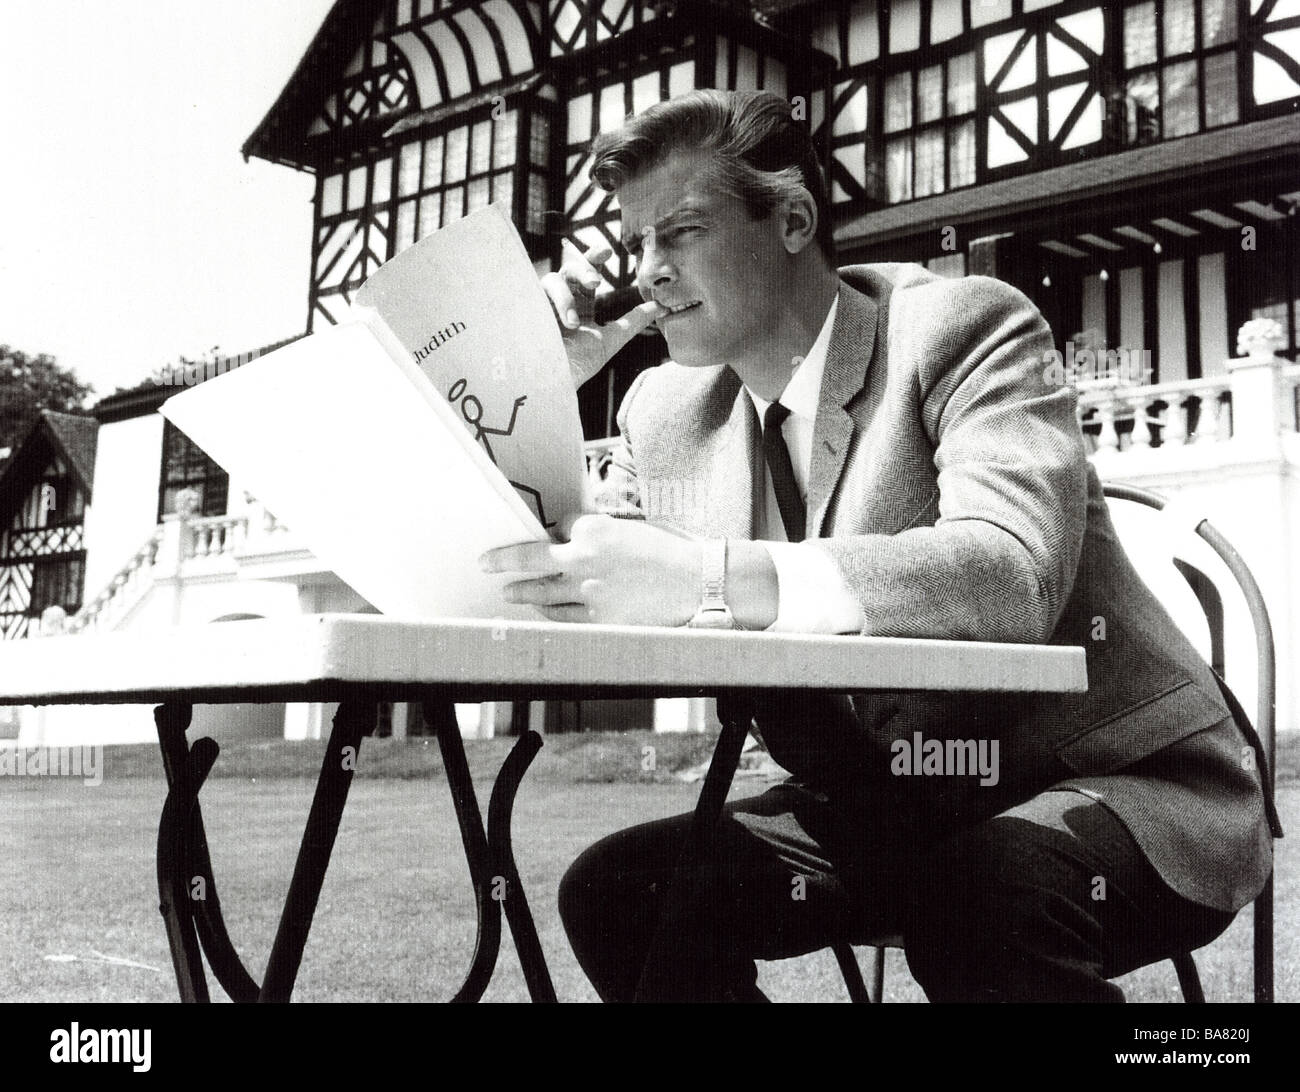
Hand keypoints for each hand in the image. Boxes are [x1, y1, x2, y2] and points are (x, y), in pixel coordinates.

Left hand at [481, 512, 698, 625]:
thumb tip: (578, 537)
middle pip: (530, 559)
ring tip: (509, 593)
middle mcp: (583, 558)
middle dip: (504, 561)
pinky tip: (542, 612)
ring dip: (522, 593)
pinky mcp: (599, 620)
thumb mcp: (635, 529)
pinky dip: (549, 614)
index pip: (560, 526)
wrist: (700, 583)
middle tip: (487, 564)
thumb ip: (603, 534)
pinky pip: (563, 618)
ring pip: (542, 594)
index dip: (560, 531)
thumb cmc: (674, 552)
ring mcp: (588, 593)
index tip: (558, 535)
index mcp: (594, 528)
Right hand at [540, 241, 665, 387]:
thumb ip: (635, 321)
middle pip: (570, 268)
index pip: (587, 274)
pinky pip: (535, 291)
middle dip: (584, 267)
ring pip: (553, 279)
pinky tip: (559, 322)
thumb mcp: (612, 339)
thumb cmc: (579, 364)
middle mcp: (561, 301)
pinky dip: (551, 304)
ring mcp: (542, 304)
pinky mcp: (526, 308)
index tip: (608, 252)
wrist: (553, 383)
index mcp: (581, 306)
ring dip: (566, 297)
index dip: (594, 258)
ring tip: (572, 323)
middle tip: (595, 282)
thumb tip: (663, 306)